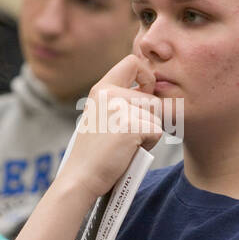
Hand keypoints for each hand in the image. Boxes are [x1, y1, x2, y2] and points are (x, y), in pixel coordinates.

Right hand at [58, 54, 163, 199]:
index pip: (133, 62)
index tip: (145, 92)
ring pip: (156, 115)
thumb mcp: (101, 116)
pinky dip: (149, 144)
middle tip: (129, 136)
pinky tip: (130, 151)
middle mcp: (109, 93)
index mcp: (101, 89)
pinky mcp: (131, 125)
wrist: (81, 177)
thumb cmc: (94, 152)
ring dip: (149, 132)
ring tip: (127, 144)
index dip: (146, 75)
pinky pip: (157, 131)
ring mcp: (120, 108)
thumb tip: (151, 92)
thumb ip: (119, 101)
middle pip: (152, 98)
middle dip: (149, 119)